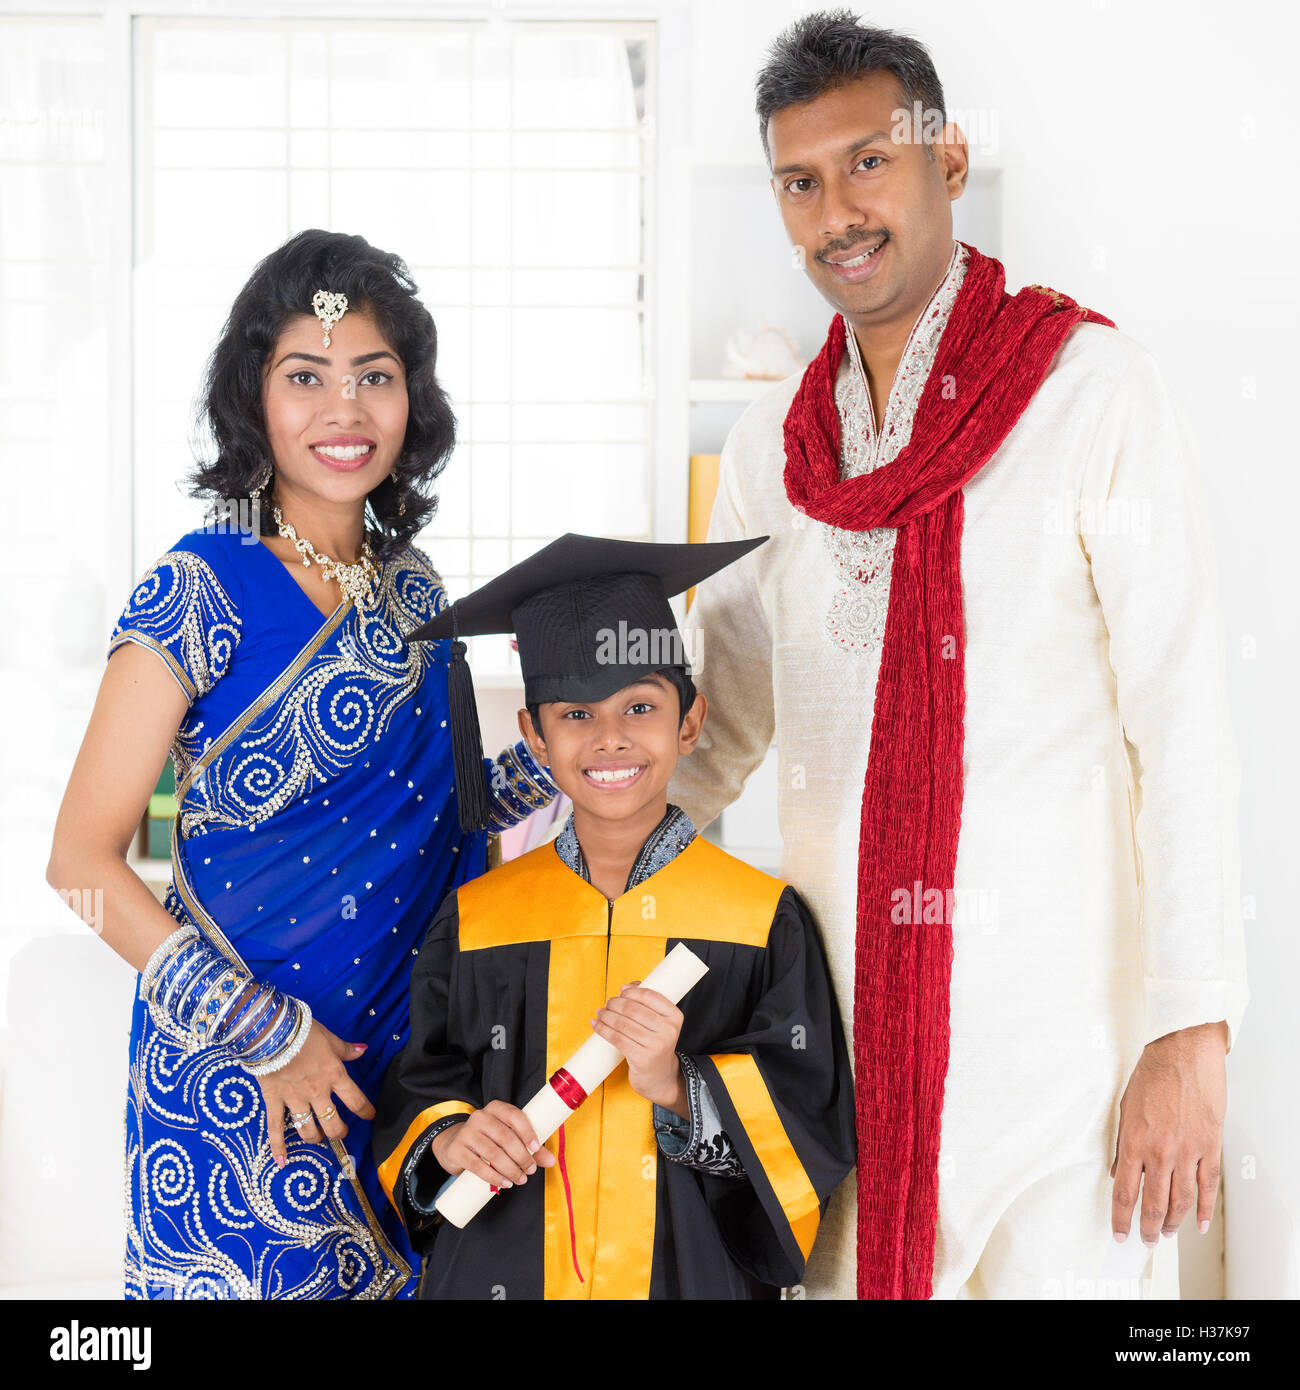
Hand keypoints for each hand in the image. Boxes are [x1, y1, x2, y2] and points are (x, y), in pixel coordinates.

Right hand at [257, 1021, 373, 1167]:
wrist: (272, 1032)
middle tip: (340, 1132)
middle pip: (332, 1122)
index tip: (370, 1116)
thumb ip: (346, 1049)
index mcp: (334, 1075)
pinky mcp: (274, 1101)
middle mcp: (318, 1092)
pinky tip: (281, 1162)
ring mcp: (295, 1099)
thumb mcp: (330, 1038)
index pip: (355, 1099)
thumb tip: (364, 1050)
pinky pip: (276, 1128)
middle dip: (338, 1131)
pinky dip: (278, 1147)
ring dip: (315, 1137)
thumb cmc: (304, 1031)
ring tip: (318, 1139)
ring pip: (308, 1129)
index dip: (365, 1110)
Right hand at [432, 1100, 555, 1187]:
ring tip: (520, 1179)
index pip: (514, 1116)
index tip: (537, 1148)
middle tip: (531, 1170)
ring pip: (492, 1153)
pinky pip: (477, 1165)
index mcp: (496, 1109)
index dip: (527, 1132)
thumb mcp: (508, 1137)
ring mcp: (466, 1133)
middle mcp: (480, 1117)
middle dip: (522, 1156)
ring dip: (510, 1169)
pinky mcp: (457, 1150)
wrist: (454, 1144)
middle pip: (505, 1137)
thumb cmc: (489, 1139)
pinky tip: (504, 1183)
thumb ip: (529, 1147)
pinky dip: (493, 1177)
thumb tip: (551, 1160)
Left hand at [592, 981, 684, 1110]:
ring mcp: (655, 1046)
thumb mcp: (660, 1024)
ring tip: (600, 1013)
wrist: (660, 1077)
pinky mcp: (641, 1058)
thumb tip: (626, 987)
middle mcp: (668, 1031)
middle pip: (633, 1008)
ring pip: (622, 1023)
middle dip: (615, 1003)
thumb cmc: (656, 1045)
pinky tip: (596, 1024)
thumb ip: (647, 1003)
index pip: (649, 996)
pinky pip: (616, 1038)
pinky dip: (602, 1029)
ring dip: (606, 1015)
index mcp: (675, 1017)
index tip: (621, 992)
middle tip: (608, 1004)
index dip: (631, 991)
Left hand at [1110, 1020, 1227, 1246]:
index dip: (1121, 1219)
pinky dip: (1204, 1209)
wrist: (1182, 1053)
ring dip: (1173, 1222)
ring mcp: (1188, 1152)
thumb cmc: (1152, 1075)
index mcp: (1134, 1142)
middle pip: (1153, 1204)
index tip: (1119, 1232)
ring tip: (1166, 1233)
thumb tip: (1120, 1173)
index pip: (1124, 1193)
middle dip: (1148, 1228)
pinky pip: (1208, 1187)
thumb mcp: (1125, 1109)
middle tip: (1145, 1240)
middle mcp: (1161, 1152)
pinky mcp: (1210, 1147)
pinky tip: (1199, 1222)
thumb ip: (1123, 1145)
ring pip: (1181, 1201)